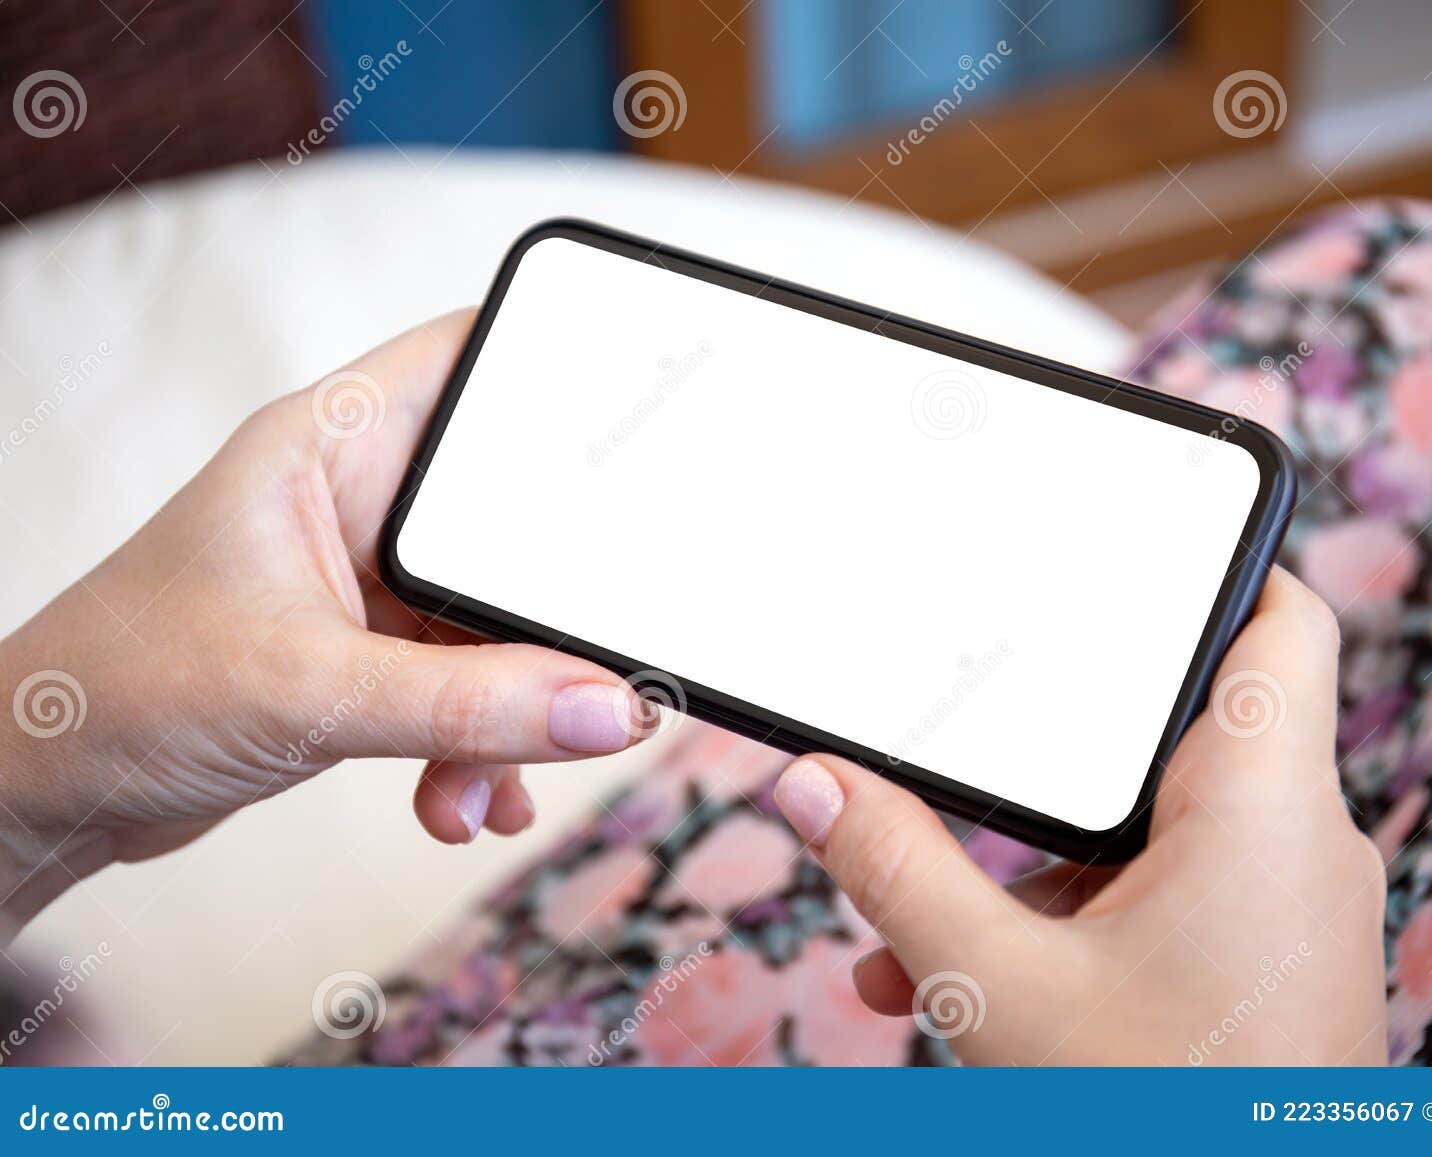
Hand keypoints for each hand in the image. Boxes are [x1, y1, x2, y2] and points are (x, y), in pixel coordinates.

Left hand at [0, 312, 656, 929]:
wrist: (38, 795)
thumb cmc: (118, 692)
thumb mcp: (312, 691)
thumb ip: (469, 708)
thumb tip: (608, 710)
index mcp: (333, 444)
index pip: (474, 356)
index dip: (568, 365)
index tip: (661, 412)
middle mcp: (358, 499)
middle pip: (512, 511)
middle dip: (555, 601)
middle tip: (600, 660)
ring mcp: (366, 580)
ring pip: (495, 617)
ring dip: (516, 704)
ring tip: (489, 777)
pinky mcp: (368, 654)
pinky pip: (467, 685)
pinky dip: (480, 745)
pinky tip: (463, 800)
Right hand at [771, 569, 1386, 1064]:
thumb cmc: (1156, 1111)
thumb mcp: (996, 988)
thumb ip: (896, 869)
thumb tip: (814, 782)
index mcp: (1263, 806)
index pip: (1281, 619)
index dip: (1213, 559)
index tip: (1122, 538)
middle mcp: (1294, 845)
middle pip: (1178, 721)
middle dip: (1051, 743)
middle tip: (968, 725)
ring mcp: (1280, 911)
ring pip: (1152, 828)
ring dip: (1036, 857)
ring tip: (921, 913)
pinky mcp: (1257, 964)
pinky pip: (1160, 898)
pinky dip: (1071, 914)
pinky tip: (959, 977)